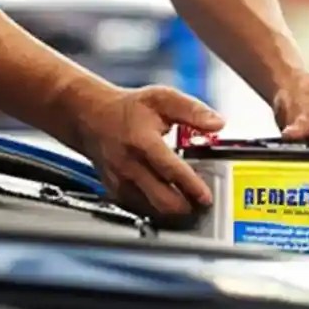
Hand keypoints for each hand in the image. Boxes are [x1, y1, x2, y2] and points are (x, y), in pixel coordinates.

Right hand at [73, 84, 223, 215]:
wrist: (91, 117)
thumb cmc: (127, 109)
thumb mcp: (162, 98)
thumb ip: (192, 110)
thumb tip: (217, 123)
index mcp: (142, 141)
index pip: (171, 170)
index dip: (191, 186)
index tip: (206, 196)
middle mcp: (129, 165)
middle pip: (161, 199)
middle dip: (185, 206)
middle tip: (201, 203)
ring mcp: (120, 181)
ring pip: (151, 209)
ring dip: (172, 210)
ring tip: (188, 202)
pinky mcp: (115, 191)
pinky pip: (140, 208)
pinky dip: (156, 207)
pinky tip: (168, 199)